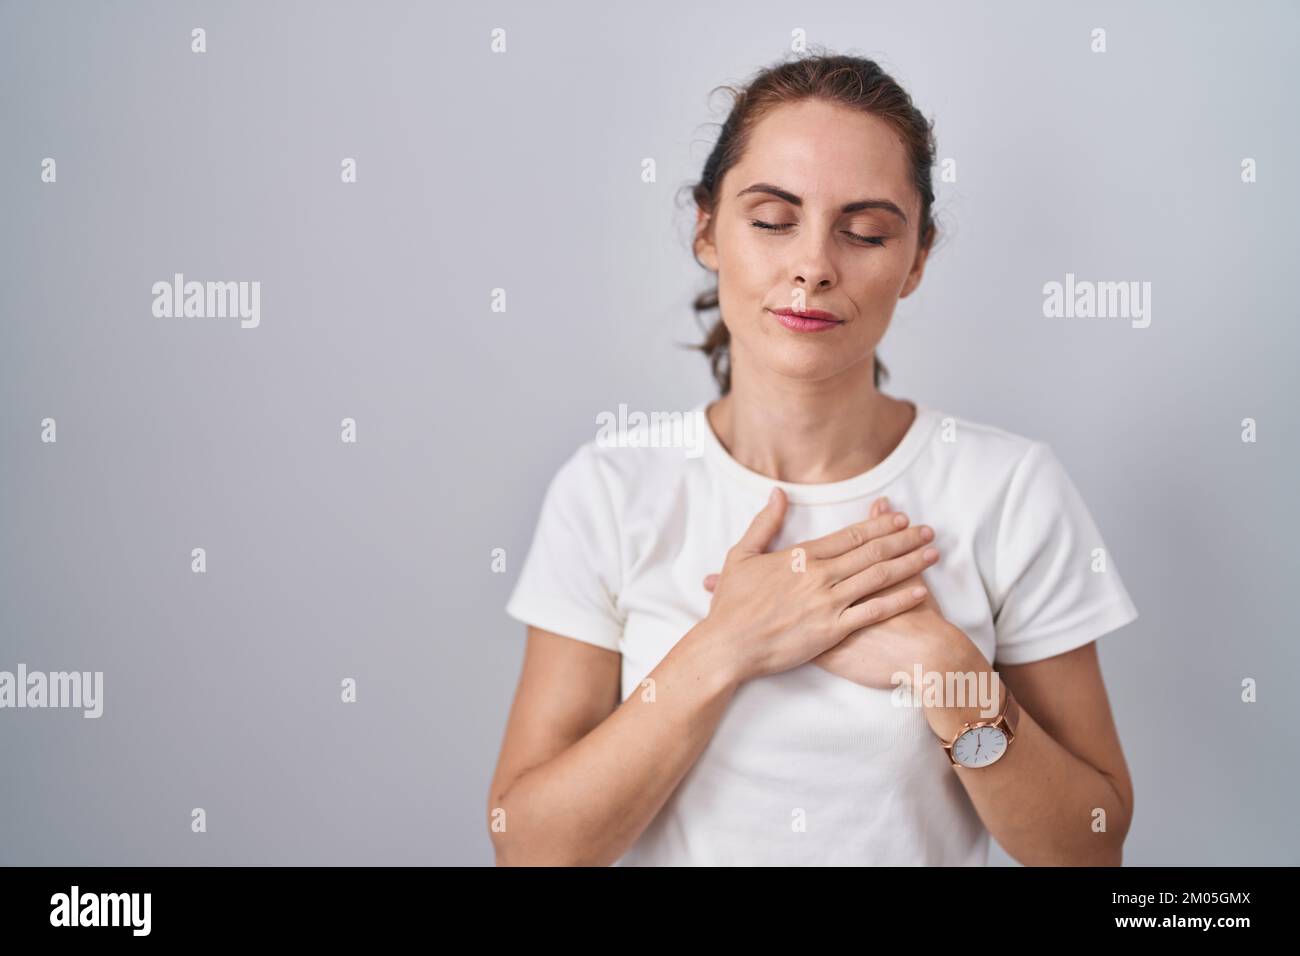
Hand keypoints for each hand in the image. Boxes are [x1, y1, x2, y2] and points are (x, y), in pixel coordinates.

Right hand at [699, 487, 939, 683]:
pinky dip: (899, 600)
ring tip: (932, 553)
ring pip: (878, 577)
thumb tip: (778, 493)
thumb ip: (764, 523)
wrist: (728, 645)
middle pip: (871, 552)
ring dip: (908, 563)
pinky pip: (873, 612)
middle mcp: (821, 576)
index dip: (879, 525)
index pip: (850, 535)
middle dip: (904, 539)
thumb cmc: (732, 603)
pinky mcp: (832, 631)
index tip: (900, 518)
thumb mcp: (741, 554)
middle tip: (927, 530)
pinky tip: (919, 591)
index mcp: (802, 556)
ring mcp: (829, 604)